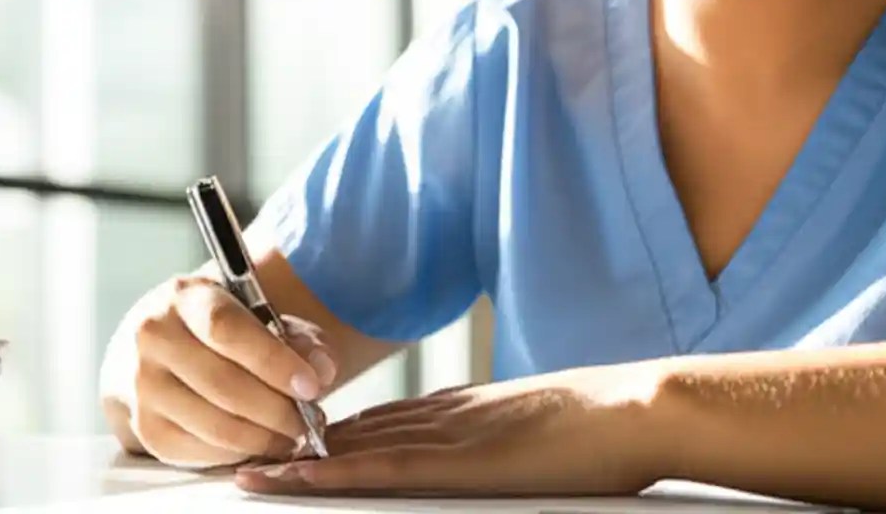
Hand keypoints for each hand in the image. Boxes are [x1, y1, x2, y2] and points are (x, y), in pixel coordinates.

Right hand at [100, 274, 338, 467]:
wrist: (154, 346)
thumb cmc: (215, 328)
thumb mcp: (256, 312)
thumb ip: (298, 336)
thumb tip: (324, 371)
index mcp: (185, 298)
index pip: (227, 330)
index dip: (273, 362)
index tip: (311, 385)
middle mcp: (153, 339)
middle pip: (224, 385)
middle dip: (278, 410)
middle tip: (311, 422)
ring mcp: (141, 386)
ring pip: (215, 425)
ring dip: (264, 438)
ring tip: (293, 436)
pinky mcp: (144, 428)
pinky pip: (201, 451)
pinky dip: (240, 453)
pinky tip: (260, 443)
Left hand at [235, 363, 665, 495]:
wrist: (634, 412)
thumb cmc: (606, 429)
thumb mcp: (546, 432)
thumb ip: (509, 442)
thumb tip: (503, 454)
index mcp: (468, 409)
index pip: (387, 423)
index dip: (339, 435)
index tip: (301, 443)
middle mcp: (446, 415)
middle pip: (360, 431)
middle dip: (305, 445)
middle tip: (255, 454)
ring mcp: (448, 433)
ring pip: (356, 446)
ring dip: (300, 459)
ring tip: (251, 469)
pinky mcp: (456, 460)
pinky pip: (379, 466)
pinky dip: (332, 472)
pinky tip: (295, 476)